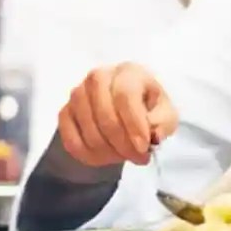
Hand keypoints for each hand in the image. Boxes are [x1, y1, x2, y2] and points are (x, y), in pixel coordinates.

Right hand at [59, 63, 177, 166]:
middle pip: (105, 115)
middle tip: (138, 158)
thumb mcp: (165, 114)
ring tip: (125, 156)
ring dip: (108, 151)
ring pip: (89, 130)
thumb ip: (163, 123)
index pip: (125, 95)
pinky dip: (89, 155)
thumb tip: (153, 136)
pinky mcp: (65, 112)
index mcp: (128, 72)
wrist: (125, 109)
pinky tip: (105, 157)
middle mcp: (99, 77)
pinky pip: (71, 140)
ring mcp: (78, 94)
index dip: (134, 124)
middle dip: (123, 144)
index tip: (143, 147)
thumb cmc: (148, 109)